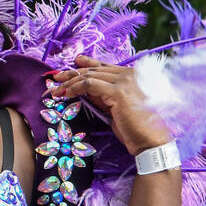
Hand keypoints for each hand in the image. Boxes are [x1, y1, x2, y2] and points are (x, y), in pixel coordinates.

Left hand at [50, 56, 171, 157]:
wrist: (150, 141)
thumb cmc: (135, 129)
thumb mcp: (115, 108)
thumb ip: (103, 96)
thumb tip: (84, 91)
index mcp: (132, 76)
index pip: (104, 67)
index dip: (86, 65)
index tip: (71, 66)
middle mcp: (130, 74)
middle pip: (94, 70)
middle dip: (72, 74)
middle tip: (56, 78)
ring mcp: (125, 81)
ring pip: (90, 75)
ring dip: (70, 82)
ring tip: (55, 89)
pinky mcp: (119, 92)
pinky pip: (90, 84)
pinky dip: (75, 87)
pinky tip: (65, 93)